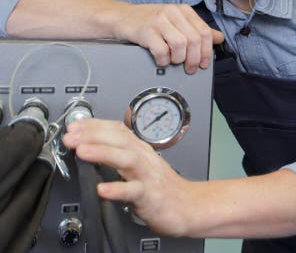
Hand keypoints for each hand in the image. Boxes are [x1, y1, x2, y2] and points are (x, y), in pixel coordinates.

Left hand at [62, 119, 196, 236]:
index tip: (74, 125)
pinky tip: (102, 189)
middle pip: (120, 140)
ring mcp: (148, 176)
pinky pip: (133, 191)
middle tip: (71, 136)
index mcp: (141, 150)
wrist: (189, 206)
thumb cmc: (162, 188)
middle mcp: (145, 159)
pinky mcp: (151, 196)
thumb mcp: (141, 166)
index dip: (95, 125)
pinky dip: (118, 189)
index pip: (118, 130)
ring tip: (82, 151)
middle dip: (93, 135)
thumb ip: (119, 156)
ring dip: (103, 153)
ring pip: (126, 159)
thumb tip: (92, 148)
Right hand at [108, 3, 223, 73]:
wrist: (121, 17)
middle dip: (194, 59)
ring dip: (179, 59)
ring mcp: (159, 21)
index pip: (205, 32)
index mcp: (184, 10)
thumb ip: (197, 29)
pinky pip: (161, 50)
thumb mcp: (177, 21)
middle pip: (194, 40)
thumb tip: (219, 38)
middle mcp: (173, 13)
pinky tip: (161, 60)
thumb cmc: (150, 21)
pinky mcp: (145, 31)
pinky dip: (164, 60)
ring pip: (180, 45)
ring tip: (174, 61)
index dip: (207, 51)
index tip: (204, 63)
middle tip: (190, 68)